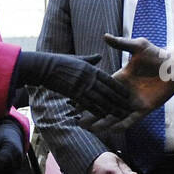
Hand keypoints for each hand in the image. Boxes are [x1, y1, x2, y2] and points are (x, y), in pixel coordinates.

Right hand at [14, 50, 130, 119]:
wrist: (45, 67)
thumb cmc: (60, 61)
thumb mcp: (78, 58)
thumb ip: (90, 59)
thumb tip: (98, 56)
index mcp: (91, 69)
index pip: (109, 80)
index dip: (119, 88)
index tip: (127, 94)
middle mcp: (89, 78)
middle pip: (108, 91)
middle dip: (119, 100)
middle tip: (129, 107)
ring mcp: (81, 86)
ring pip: (100, 99)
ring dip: (111, 108)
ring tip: (120, 115)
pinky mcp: (74, 94)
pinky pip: (88, 104)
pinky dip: (96, 111)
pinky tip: (104, 117)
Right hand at [81, 34, 173, 133]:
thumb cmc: (158, 54)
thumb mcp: (138, 46)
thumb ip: (120, 44)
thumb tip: (104, 35)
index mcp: (121, 77)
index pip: (101, 88)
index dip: (89, 94)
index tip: (77, 99)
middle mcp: (125, 92)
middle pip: (105, 104)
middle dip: (92, 112)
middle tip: (78, 120)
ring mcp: (134, 101)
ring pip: (115, 114)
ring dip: (103, 122)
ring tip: (89, 129)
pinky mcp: (144, 108)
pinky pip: (130, 120)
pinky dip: (120, 125)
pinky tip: (110, 131)